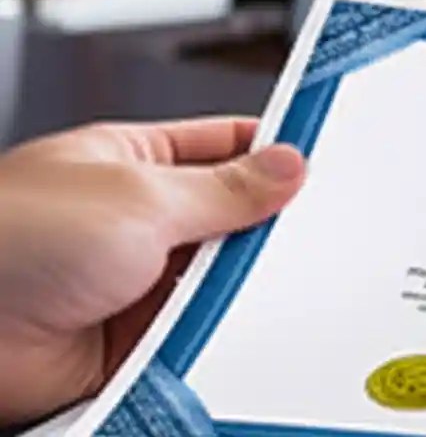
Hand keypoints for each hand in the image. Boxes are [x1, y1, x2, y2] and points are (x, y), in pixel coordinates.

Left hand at [0, 118, 305, 426]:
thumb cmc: (8, 239)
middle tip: (321, 234)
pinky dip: (222, 336)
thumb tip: (287, 167)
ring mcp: (135, 282)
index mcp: (132, 161)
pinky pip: (198, 334)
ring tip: (280, 285)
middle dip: (270, 229)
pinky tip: (245, 331)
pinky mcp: (133, 341)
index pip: (226, 146)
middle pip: (231, 219)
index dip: (278, 152)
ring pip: (220, 282)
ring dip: (245, 287)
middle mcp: (136, 220)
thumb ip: (226, 188)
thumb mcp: (141, 198)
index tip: (331, 162)